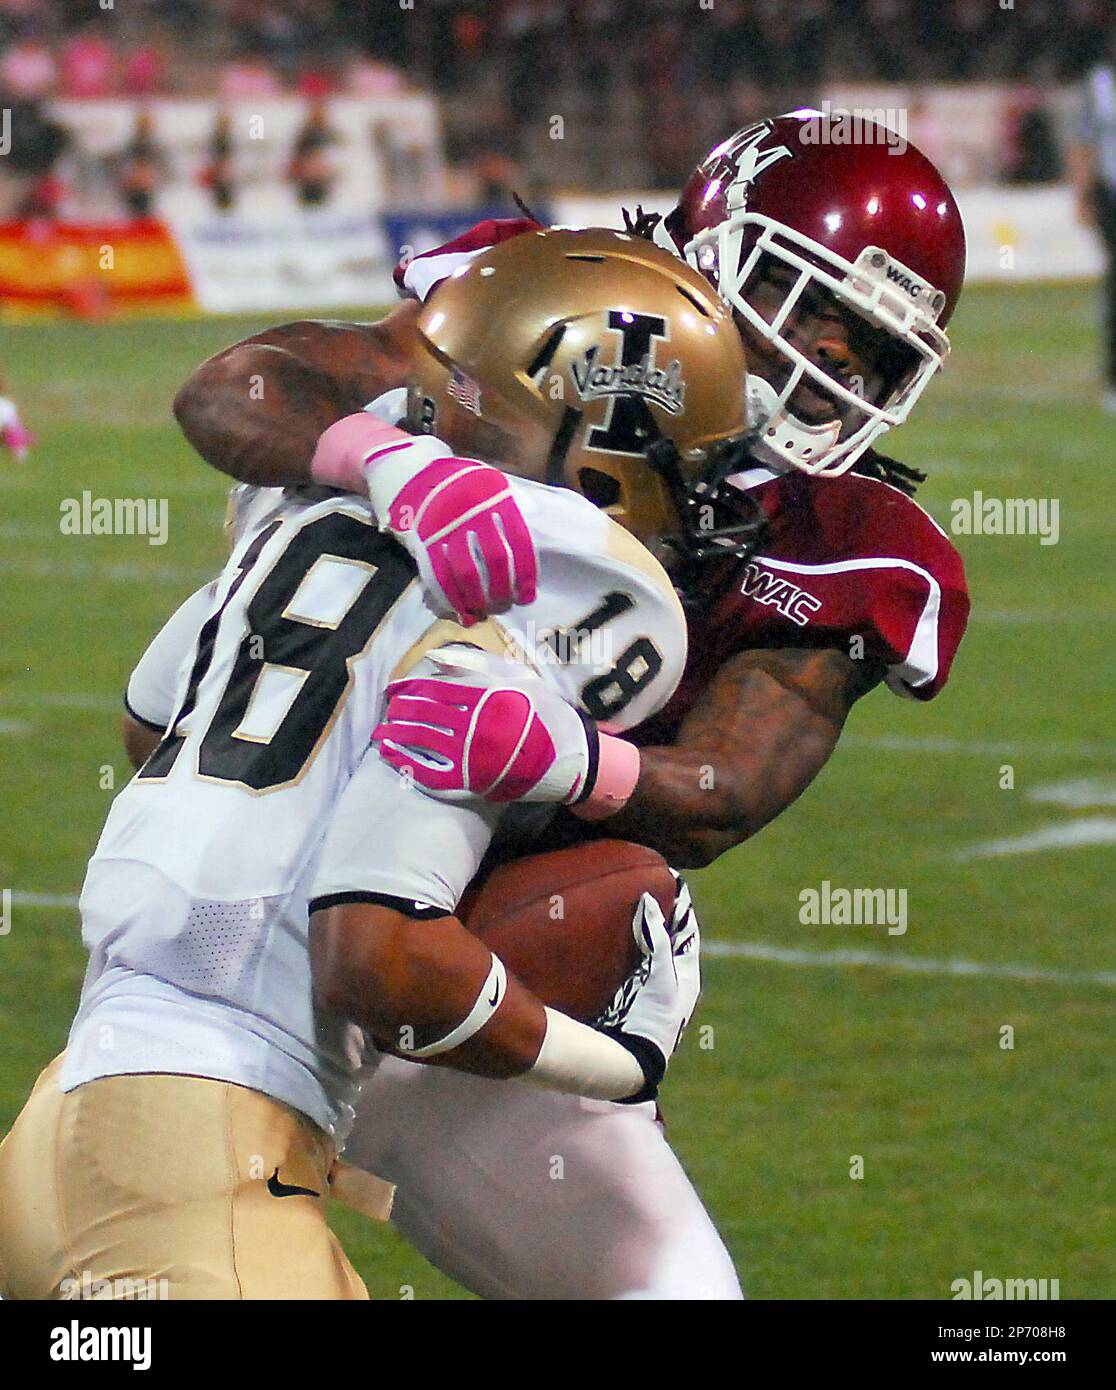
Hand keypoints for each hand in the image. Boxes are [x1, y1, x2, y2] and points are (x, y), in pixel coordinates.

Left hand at [374, 649, 593, 802]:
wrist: (570, 756)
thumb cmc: (544, 711)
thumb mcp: (518, 677)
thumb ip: (476, 664)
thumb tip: (434, 657)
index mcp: (485, 697)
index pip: (435, 689)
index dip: (409, 688)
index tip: (394, 689)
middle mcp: (475, 725)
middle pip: (424, 714)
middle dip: (400, 711)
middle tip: (387, 711)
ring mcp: (472, 756)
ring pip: (422, 742)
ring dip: (396, 735)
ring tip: (381, 732)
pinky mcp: (473, 782)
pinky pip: (431, 774)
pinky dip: (407, 764)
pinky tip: (391, 756)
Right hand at [381, 455, 538, 625]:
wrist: (408, 470)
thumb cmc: (454, 481)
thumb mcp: (487, 483)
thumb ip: (506, 509)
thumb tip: (525, 546)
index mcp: (494, 496)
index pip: (520, 540)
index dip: (526, 573)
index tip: (528, 595)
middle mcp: (471, 512)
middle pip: (496, 560)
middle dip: (503, 588)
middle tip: (506, 603)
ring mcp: (445, 528)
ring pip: (468, 572)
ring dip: (479, 597)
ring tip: (484, 610)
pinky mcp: (423, 541)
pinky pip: (439, 576)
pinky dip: (452, 598)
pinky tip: (462, 612)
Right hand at [596, 885, 699, 1101]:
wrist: (634, 1056)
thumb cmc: (655, 1014)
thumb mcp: (661, 973)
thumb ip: (657, 938)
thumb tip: (650, 901)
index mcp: (688, 975)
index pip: (688, 932)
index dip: (683, 908)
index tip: (677, 883)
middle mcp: (676, 980)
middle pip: (673, 941)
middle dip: (666, 917)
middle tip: (656, 890)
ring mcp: (657, 990)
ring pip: (657, 952)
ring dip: (650, 932)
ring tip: (640, 907)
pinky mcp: (638, 996)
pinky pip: (640, 965)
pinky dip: (635, 948)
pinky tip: (623, 939)